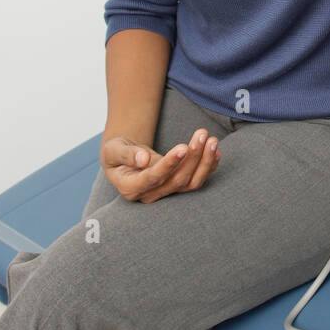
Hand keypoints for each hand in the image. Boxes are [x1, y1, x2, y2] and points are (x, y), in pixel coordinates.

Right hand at [100, 129, 221, 202]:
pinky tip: (216, 151)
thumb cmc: (116, 154)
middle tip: (202, 134)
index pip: (153, 178)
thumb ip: (126, 154)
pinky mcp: (178, 187)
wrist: (124, 160)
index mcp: (130, 187)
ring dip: (204, 162)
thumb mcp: (113, 150)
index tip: (182, 147)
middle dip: (192, 157)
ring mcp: (166, 193)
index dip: (169, 164)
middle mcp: (150, 195)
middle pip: (177, 180)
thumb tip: (143, 159)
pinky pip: (197, 181)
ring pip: (190, 183)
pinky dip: (209, 167)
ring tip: (212, 140)